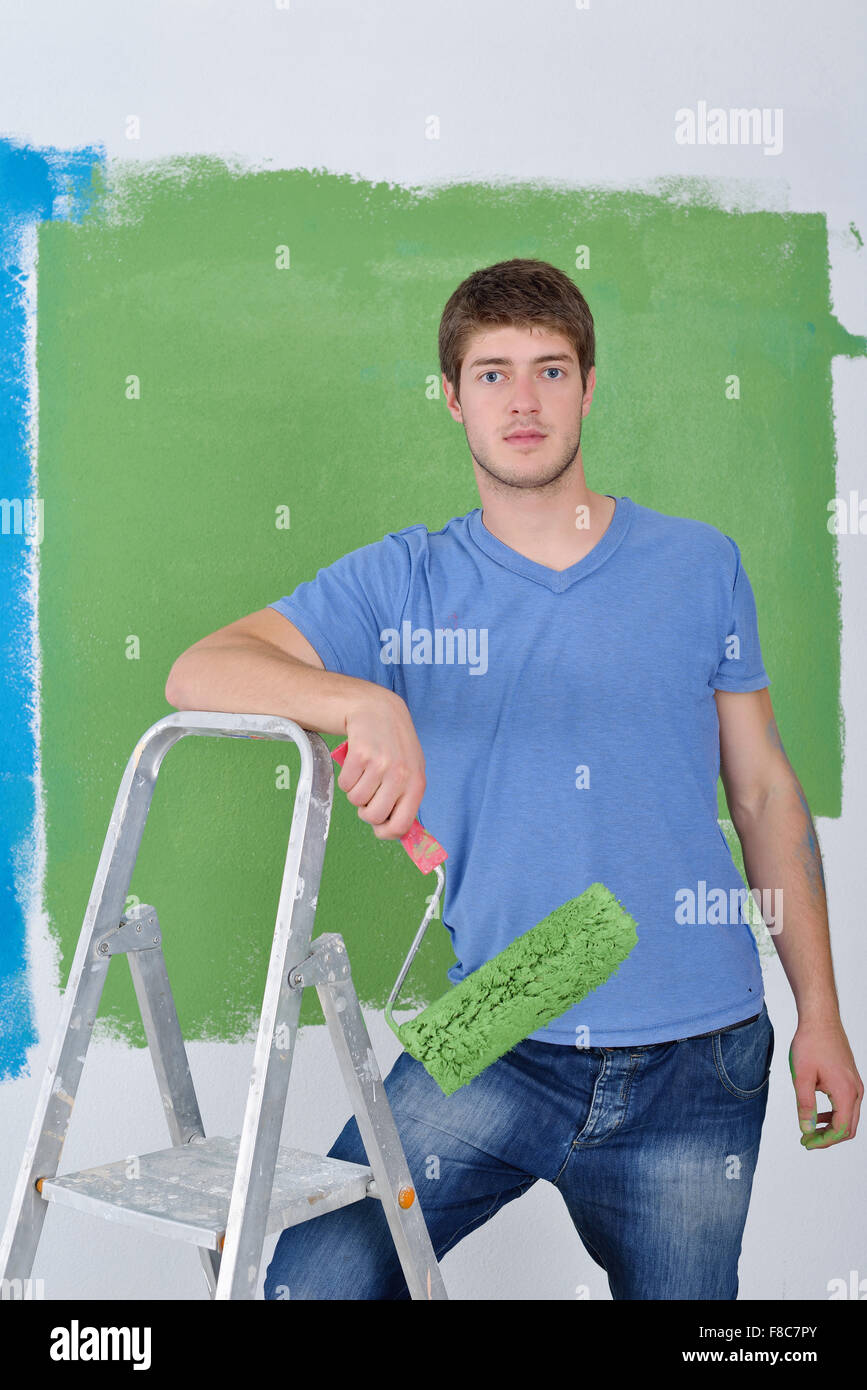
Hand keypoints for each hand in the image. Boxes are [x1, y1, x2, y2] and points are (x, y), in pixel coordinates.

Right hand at [339, 690, 425, 840]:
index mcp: (417, 784)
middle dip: (366, 810)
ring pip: (355, 800)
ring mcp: (380, 764)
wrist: (378, 710)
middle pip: (373, 816)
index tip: (379, 828)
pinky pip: (344, 784)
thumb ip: (405, 799)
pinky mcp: (360, 755)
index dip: (385, 832)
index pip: (401, 826)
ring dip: (356, 790)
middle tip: (370, 793)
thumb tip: (393, 831)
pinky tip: (356, 762)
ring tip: (365, 771)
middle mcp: (401, 775)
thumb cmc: (395, 745)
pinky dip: (346, 777)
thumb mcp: (410, 770)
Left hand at [788, 1017, 862, 1149]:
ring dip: (831, 1127)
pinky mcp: (851, 1080)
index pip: (839, 1130)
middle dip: (828, 1138)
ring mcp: (856, 1085)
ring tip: (810, 1130)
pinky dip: (834, 1115)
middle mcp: (856, 1091)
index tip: (805, 1143)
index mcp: (845, 1093)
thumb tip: (806, 1130)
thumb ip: (804, 1106)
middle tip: (807, 1141)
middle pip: (848, 1128)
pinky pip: (847, 1106)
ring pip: (849, 1118)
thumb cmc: (811, 1044)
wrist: (821, 1020)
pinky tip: (817, 1114)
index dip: (823, 1141)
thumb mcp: (802, 1077)